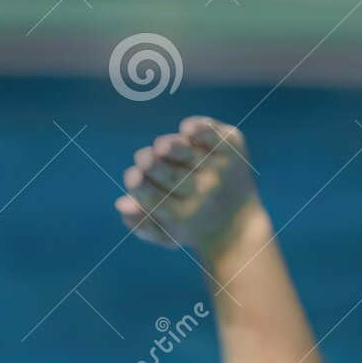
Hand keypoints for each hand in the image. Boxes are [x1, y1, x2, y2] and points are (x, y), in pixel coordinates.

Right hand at [116, 116, 264, 263]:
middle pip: (170, 176)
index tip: (133, 177)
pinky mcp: (232, 153)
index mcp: (182, 217)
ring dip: (173, 147)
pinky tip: (188, 130)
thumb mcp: (166, 233)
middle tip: (144, 160)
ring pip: (190, 155)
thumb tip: (121, 204)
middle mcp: (203, 195)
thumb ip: (143, 223)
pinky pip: (215, 136)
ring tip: (162, 147)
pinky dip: (200, 129)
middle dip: (152, 164)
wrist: (240, 227)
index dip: (139, 185)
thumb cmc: (190, 227)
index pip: (155, 198)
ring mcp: (219, 172)